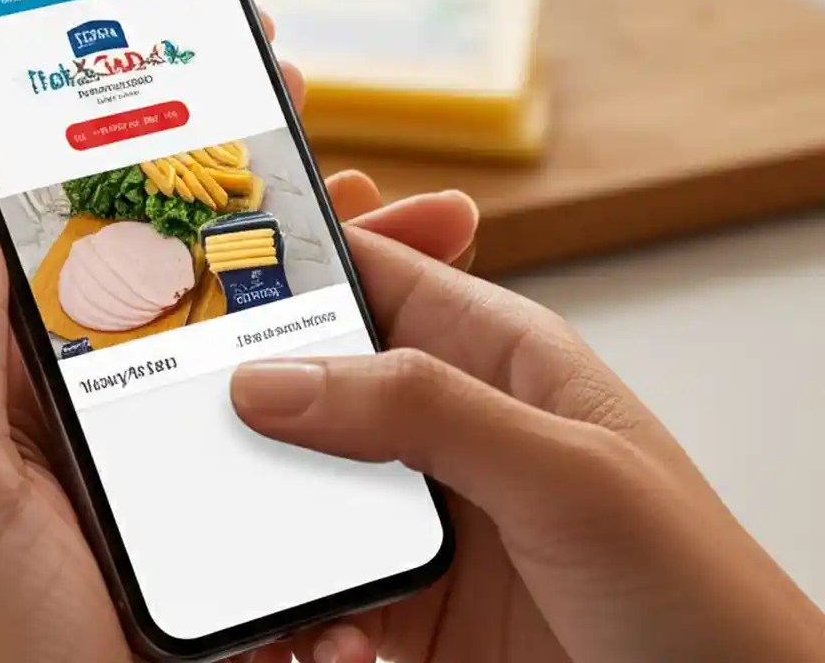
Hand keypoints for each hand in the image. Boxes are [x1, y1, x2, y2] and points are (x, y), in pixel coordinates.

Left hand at [0, 29, 480, 661]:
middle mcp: (131, 431)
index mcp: (51, 395)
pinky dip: (382, 429)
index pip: (121, 255)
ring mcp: (202, 488)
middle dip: (304, 238)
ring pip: (289, 375)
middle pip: (226, 305)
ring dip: (362, 316)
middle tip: (372, 185)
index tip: (248, 111)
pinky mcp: (258, 546)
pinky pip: (328, 470)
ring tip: (429, 254)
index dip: (184, 179)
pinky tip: (424, 388)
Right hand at [230, 227, 824, 662]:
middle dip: (246, 413)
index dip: (292, 260)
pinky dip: (292, 618)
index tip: (202, 271)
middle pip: (313, 389)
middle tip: (186, 435)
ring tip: (243, 563)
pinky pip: (310, 593)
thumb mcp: (569, 477)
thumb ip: (426, 410)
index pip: (378, 275)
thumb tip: (278, 377)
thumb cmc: (698, 595)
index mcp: (500, 361)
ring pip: (296, 497)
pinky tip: (319, 643)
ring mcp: (420, 520)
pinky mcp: (401, 605)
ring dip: (264, 531)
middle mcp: (448, 431)